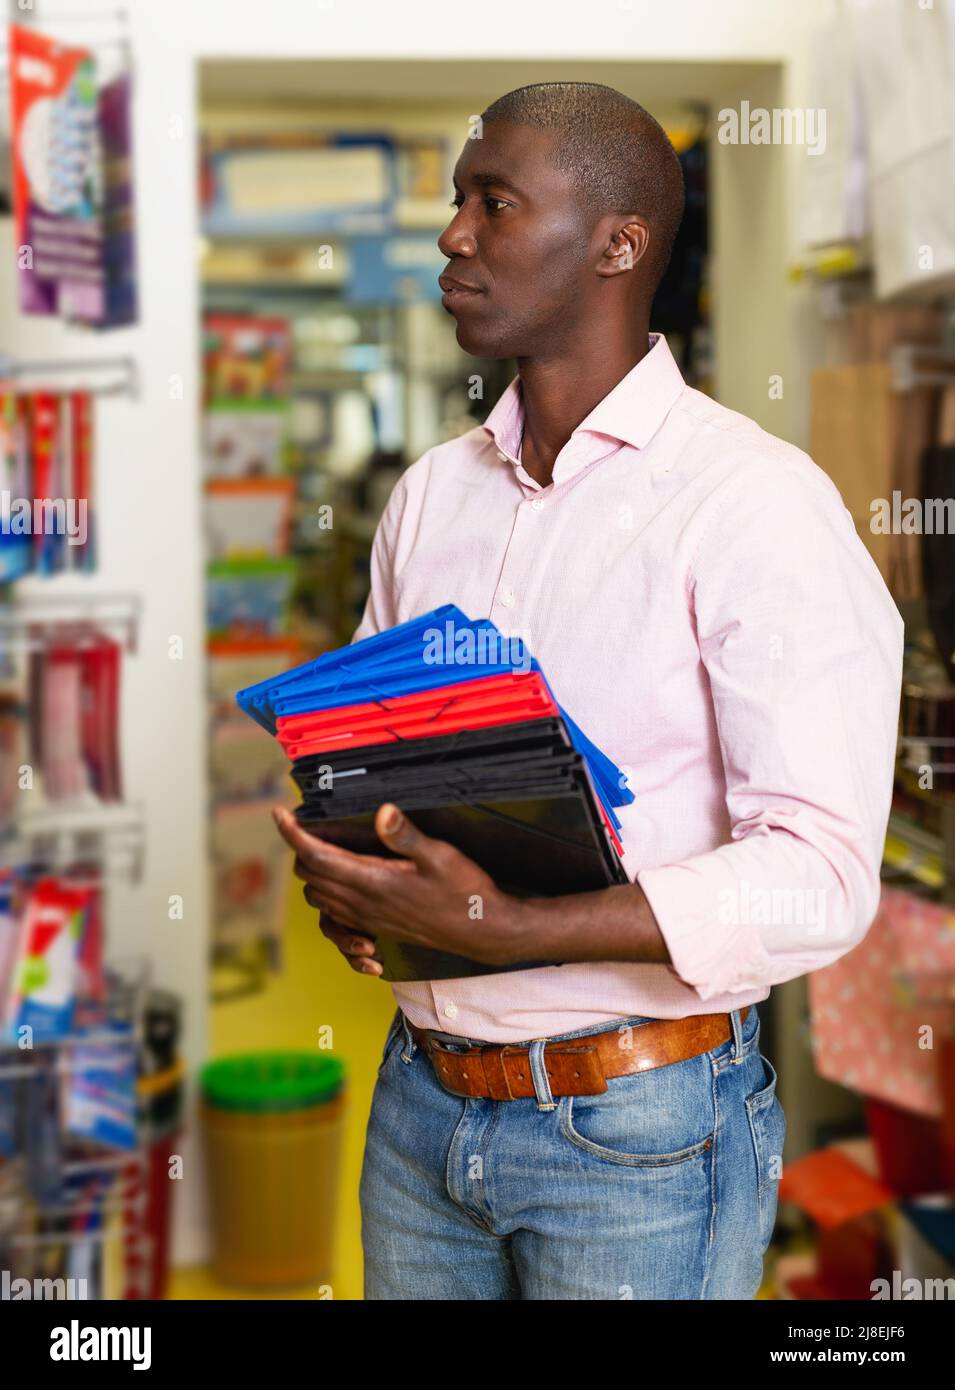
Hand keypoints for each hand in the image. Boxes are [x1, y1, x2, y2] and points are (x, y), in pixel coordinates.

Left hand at [272, 803, 525, 968]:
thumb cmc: (466, 893)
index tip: (280, 813)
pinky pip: (336, 917)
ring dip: (313, 873)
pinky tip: (343, 885)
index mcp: (372, 883)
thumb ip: (406, 836)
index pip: (316, 857)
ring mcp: (369, 919)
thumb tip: (382, 811)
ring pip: (319, 898)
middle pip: (311, 877)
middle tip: (306, 824)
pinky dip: (328, 899)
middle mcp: (363, 904)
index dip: (293, 834)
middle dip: (301, 849)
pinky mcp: (378, 927)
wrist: (483, 932)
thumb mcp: (441, 856)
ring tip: (321, 847)